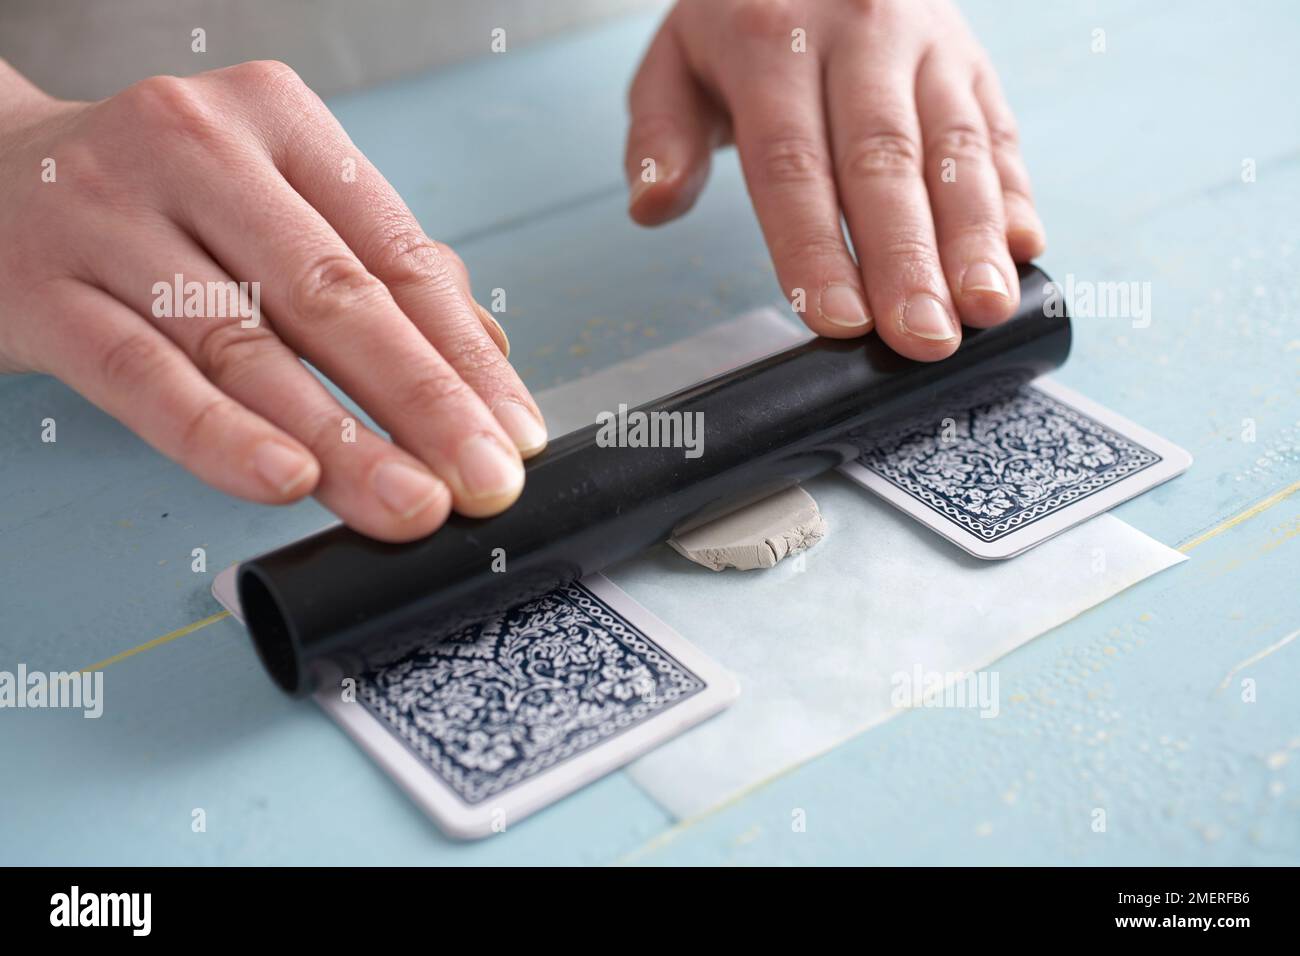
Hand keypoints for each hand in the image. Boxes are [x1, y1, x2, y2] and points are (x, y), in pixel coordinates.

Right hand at [0, 59, 546, 541]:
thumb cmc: (159, 200)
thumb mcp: (273, 198)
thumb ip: (375, 266)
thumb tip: (483, 355)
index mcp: (278, 121)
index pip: (396, 256)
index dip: (465, 355)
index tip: (514, 431)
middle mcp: (198, 151)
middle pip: (334, 299)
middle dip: (423, 404)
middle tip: (481, 482)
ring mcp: (112, 217)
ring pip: (246, 347)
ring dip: (340, 440)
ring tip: (407, 504)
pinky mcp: (40, 290)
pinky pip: (142, 376)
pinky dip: (218, 435)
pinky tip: (284, 482)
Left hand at [625, 0, 1046, 360]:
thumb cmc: (738, 20)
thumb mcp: (674, 61)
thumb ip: (658, 134)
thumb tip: (651, 205)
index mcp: (769, 37)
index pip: (793, 162)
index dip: (817, 247)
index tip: (839, 320)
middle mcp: (857, 31)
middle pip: (883, 161)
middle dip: (906, 260)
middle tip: (922, 338)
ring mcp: (925, 40)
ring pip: (954, 146)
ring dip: (973, 235)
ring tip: (983, 308)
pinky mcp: (970, 57)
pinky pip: (997, 126)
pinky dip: (1013, 192)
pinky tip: (1021, 252)